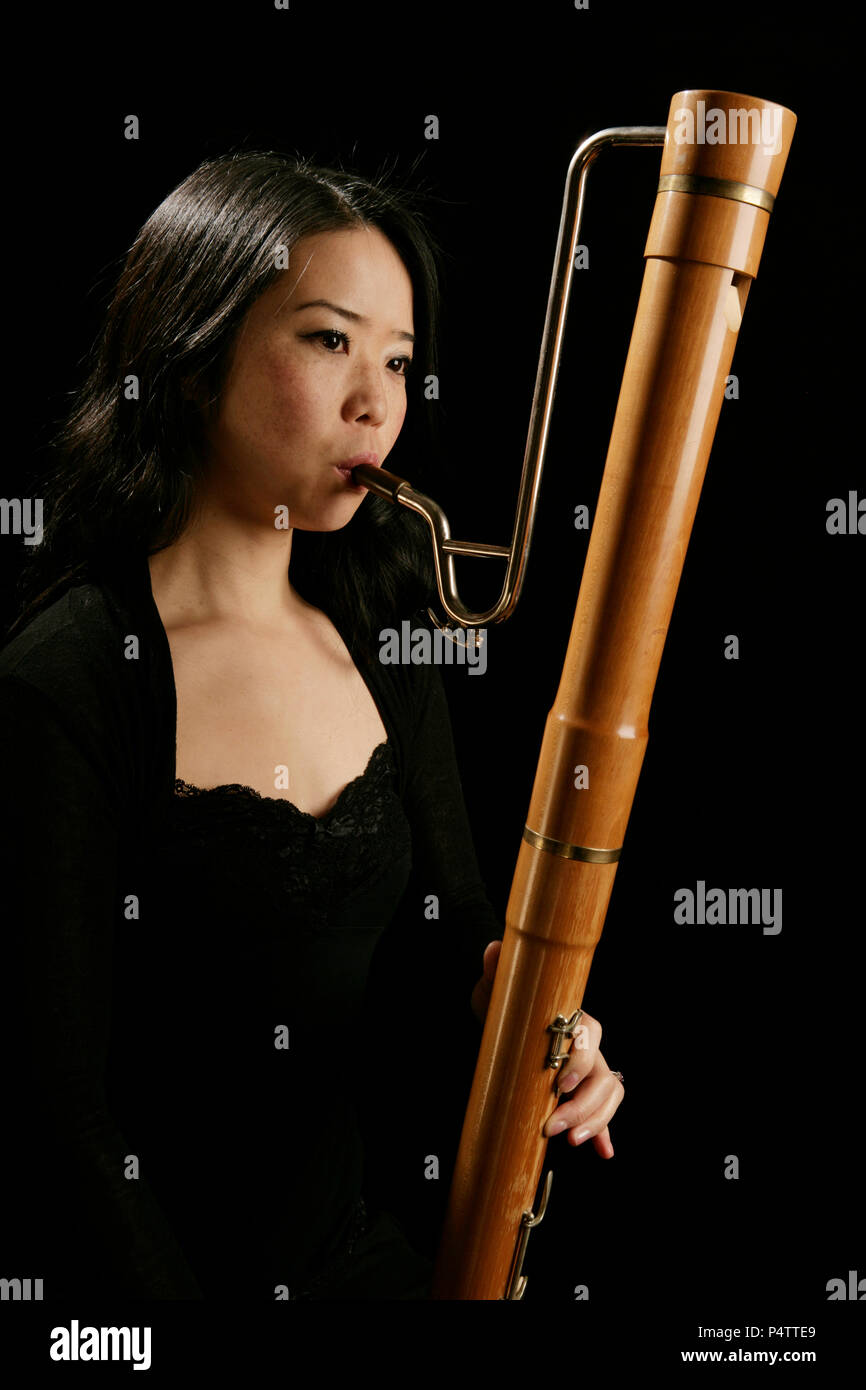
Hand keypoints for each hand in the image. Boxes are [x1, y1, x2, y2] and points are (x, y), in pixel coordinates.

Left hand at [470, 941, 622, 1159]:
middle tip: (552, 1128)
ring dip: (596, 1121)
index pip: (591, 1036)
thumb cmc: (505, 1001)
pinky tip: (603, 1152)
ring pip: (610, 1094)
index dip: (580, 1060)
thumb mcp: (497, 985)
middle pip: (603, 1074)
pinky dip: (604, 1132)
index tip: (560, 1083)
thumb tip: (494, 950)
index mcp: (574, 1018)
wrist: (504, 1019)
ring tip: (570, 1140)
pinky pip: (603, 1113)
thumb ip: (497, 966)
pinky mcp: (580, 1091)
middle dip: (583, 1106)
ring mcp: (588, 1069)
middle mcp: (587, 1045)